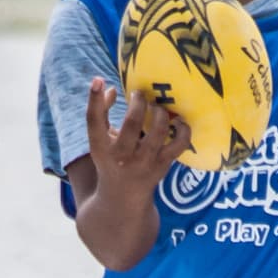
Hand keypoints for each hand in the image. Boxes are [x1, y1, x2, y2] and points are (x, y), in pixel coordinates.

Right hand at [85, 79, 190, 199]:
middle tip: (140, 94)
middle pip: (132, 122)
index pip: (93, 121)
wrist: (123, 198)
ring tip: (156, 108)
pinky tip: (178, 121)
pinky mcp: (162, 166)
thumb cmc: (111, 160)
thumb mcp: (100, 141)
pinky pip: (179, 144)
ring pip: (158, 131)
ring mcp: (144, 162)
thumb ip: (101, 113)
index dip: (94, 99)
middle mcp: (121, 156)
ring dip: (159, 112)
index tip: (98, 80)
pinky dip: (183, 129)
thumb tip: (112, 89)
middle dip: (139, 101)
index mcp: (101, 147)